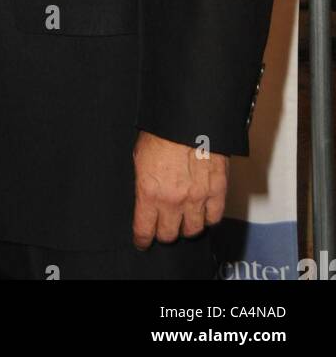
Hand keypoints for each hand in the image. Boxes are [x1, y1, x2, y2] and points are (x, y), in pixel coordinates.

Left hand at [132, 131, 227, 247]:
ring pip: (193, 230)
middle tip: (164, 226)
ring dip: (187, 226)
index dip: (143, 239)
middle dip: (165, 232)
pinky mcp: (217, 191)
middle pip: (169, 234)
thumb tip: (144, 193)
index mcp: (149, 191)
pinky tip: (203, 212)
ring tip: (185, 219)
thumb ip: (144, 180)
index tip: (143, 241)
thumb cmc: (162, 130)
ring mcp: (197, 198)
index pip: (144, 229)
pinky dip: (209, 217)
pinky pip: (214, 218)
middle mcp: (172, 200)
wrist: (188, 116)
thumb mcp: (140, 155)